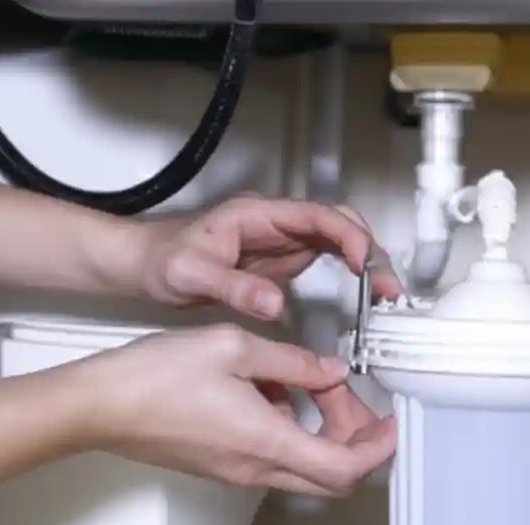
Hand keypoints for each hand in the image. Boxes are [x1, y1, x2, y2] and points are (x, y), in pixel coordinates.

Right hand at [74, 324, 395, 495]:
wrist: (99, 406)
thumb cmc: (153, 378)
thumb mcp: (233, 347)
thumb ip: (292, 361)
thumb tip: (331, 371)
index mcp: (266, 440)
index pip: (345, 469)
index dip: (378, 450)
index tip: (389, 425)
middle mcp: (254, 468)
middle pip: (329, 477)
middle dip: (353, 439)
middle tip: (348, 399)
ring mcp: (235, 472)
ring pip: (300, 467)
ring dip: (318, 431)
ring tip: (304, 383)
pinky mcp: (219, 466)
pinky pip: (270, 457)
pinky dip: (286, 429)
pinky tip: (265, 389)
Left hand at [138, 196, 403, 319]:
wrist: (142, 263)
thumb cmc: (160, 259)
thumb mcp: (190, 275)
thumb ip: (233, 287)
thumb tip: (275, 303)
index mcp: (258, 215)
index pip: (316, 216)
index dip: (347, 236)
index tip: (363, 263)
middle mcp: (276, 222)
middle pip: (338, 223)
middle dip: (370, 250)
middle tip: (388, 288)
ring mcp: (282, 240)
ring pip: (338, 240)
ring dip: (366, 262)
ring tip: (385, 294)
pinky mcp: (281, 259)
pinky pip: (326, 259)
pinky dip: (350, 273)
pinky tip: (362, 294)